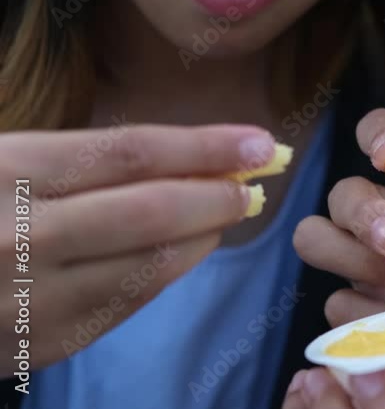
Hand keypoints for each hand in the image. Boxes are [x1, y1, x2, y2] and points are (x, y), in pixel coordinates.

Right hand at [0, 124, 272, 373]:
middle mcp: (19, 236)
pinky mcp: (40, 343)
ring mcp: (30, 298)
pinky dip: (170, 269)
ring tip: (231, 208)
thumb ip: (76, 159)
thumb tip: (179, 158)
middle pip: (152, 210)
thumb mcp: (1, 159)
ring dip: (205, 234)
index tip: (258, 140)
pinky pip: (128, 301)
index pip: (130, 153)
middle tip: (259, 176)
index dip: (204, 146)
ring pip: (151, 262)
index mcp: (5, 170)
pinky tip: (189, 247)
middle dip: (218, 192)